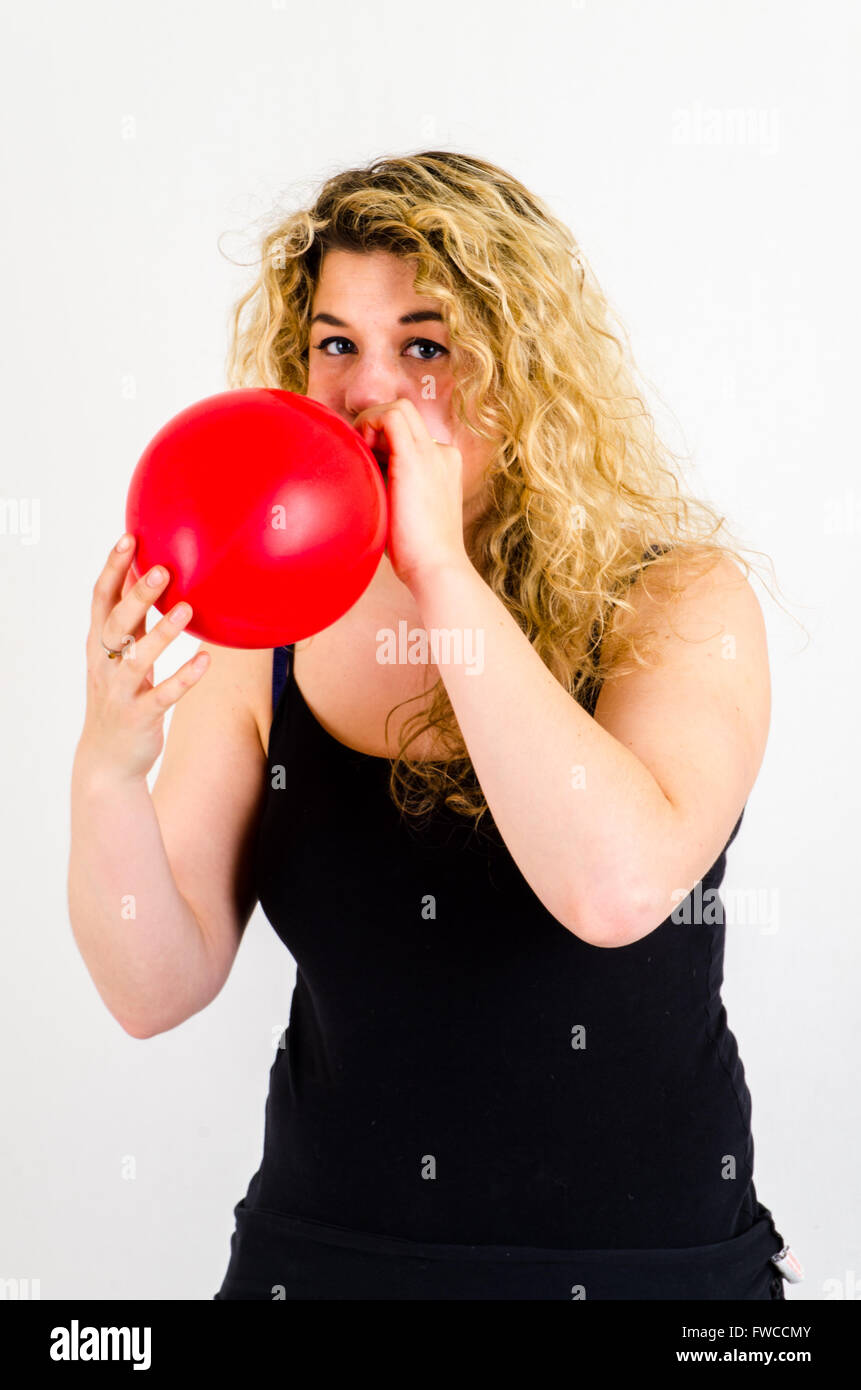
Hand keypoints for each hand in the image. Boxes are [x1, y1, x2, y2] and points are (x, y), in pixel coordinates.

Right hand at [76, 534, 209, 785]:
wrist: (107, 759)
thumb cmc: (119, 696)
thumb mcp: (118, 656)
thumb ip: (129, 621)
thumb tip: (144, 574)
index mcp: (98, 643)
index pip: (101, 599)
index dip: (112, 568)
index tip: (129, 538)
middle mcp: (104, 664)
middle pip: (117, 622)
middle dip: (137, 595)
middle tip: (162, 569)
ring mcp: (120, 691)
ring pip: (137, 658)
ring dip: (162, 633)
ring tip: (188, 609)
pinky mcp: (139, 716)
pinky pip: (162, 695)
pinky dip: (184, 678)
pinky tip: (206, 661)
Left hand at [353, 398, 469, 592]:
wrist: (436, 568)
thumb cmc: (416, 554)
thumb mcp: (405, 514)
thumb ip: (391, 493)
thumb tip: (361, 486)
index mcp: (443, 467)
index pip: (410, 434)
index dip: (383, 442)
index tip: (368, 468)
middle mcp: (442, 454)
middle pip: (406, 413)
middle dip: (376, 425)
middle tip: (360, 456)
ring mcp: (432, 453)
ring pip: (399, 408)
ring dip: (371, 423)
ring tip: (360, 455)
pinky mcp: (416, 458)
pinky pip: (391, 415)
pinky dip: (369, 423)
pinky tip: (360, 450)